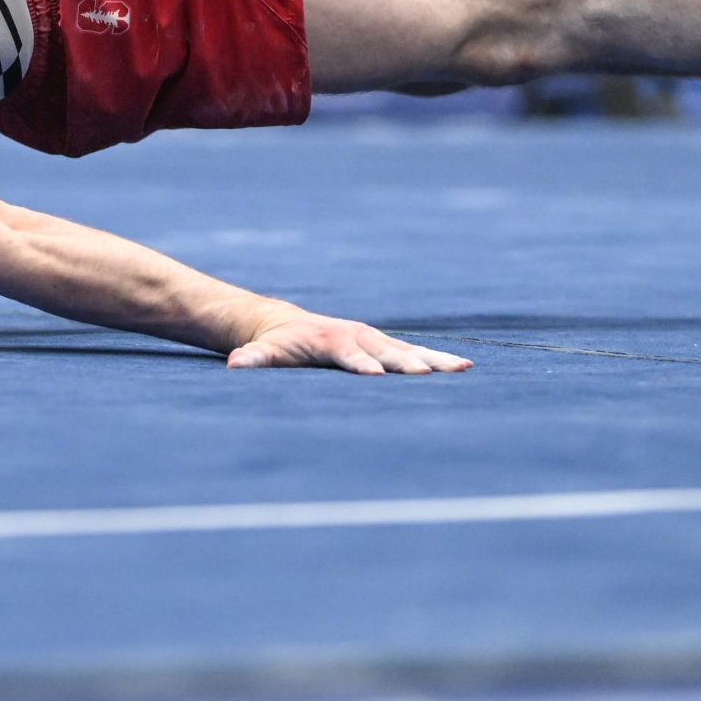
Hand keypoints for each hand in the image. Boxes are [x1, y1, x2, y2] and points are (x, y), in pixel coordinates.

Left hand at [227, 311, 470, 374]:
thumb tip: (235, 364)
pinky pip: (415, 352)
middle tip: (430, 375)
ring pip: (408, 350)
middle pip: (387, 352)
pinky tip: (465, 367)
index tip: (376, 375)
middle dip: (407, 364)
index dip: (361, 365)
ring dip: (435, 360)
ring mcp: (375, 339)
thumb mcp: (261, 352)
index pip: (348, 356)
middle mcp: (358, 336)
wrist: (286, 325)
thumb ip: (252, 359)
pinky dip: (438, 359)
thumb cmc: (276, 345)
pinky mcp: (385, 345)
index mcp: (331, 340)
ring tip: (463, 368)